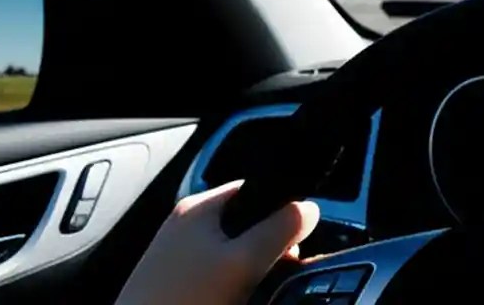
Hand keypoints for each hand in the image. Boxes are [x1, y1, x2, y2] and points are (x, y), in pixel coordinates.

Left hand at [115, 180, 319, 304]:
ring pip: (231, 253)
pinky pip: (215, 275)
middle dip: (267, 247)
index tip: (296, 240)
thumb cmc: (181, 300)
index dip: (281, 211)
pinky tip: (234, 300)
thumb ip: (279, 231)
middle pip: (245, 224)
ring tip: (252, 291)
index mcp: (198, 207)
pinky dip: (230, 285)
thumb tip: (309, 208)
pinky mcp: (174, 283)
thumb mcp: (242, 263)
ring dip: (249, 270)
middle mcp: (184, 225)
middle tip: (275, 273)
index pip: (254, 190)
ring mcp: (177, 256)